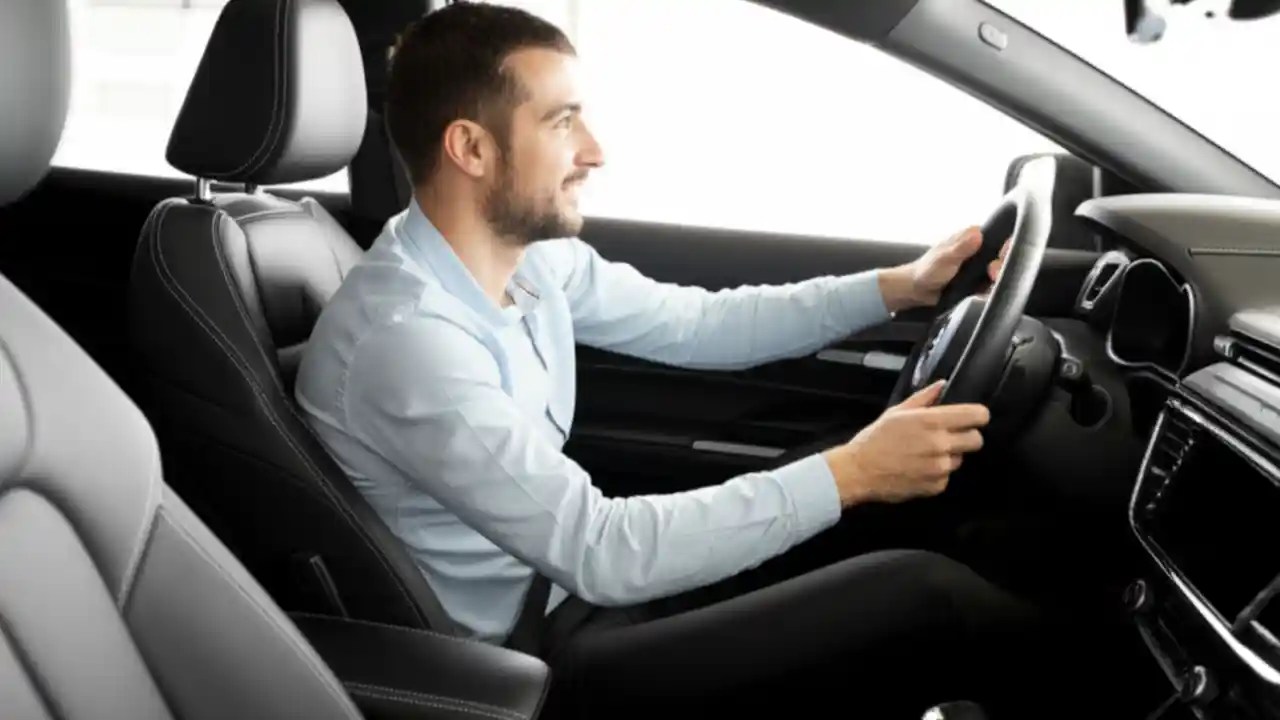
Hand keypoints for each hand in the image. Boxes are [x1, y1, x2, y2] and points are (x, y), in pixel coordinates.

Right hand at [824, 380, 989, 506]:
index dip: (977, 416)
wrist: (859, 472)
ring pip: (960, 459)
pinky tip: (918, 468)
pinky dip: (937, 473)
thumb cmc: (875, 439)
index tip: (972, 418)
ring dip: (949, 456)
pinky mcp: (936, 486)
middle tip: (950, 436)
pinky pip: (946, 477)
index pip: (977, 416)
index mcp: (932, 422)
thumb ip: (924, 398)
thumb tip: (942, 385)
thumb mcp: (897, 412)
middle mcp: (941, 445)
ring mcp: (940, 468)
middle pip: (977, 440)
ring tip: (925, 454)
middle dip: (966, 437)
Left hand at [878, 227, 1008, 310]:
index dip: (1007, 246)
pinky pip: (992, 282)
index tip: (1002, 256)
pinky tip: (986, 291)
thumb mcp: (945, 258)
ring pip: (1000, 269)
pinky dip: (992, 287)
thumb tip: (978, 235)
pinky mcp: (979, 279)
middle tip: (992, 273)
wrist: (918, 290)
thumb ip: (961, 248)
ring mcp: (980, 264)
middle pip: (1004, 253)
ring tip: (989, 281)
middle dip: (1002, 264)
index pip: (1000, 235)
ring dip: (998, 277)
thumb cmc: (928, 270)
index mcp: (972, 235)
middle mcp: (979, 247)